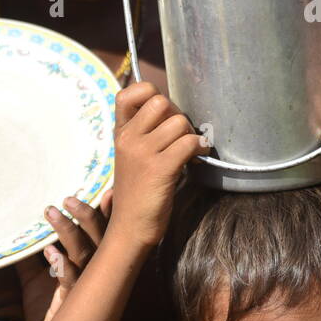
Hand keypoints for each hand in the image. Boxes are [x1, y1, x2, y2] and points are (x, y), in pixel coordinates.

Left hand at [18, 192, 112, 320]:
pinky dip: (61, 266)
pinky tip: (49, 252)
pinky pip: (70, 284)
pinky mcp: (71, 308)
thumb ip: (34, 256)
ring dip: (70, 232)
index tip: (107, 189)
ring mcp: (86, 292)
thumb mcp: (35, 278)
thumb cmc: (43, 314)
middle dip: (88, 216)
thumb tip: (22, 233)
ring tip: (53, 211)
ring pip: (86, 256)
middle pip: (101, 241)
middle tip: (71, 197)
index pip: (103, 235)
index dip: (106, 213)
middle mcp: (96, 278)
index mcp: (92, 267)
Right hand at [110, 83, 206, 248]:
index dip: (151, 94)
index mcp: (120, 133)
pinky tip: (197, 160)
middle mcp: (128, 139)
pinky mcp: (159, 169)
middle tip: (181, 137)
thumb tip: (175, 111)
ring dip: (191, 135)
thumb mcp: (132, 156)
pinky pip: (189, 143)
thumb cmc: (138, 191)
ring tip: (189, 152)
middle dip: (178, 116)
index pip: (129, 92)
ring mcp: (142, 153)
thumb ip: (145, 131)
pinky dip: (200, 149)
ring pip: (179, 122)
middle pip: (161, 102)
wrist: (130, 228)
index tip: (162, 114)